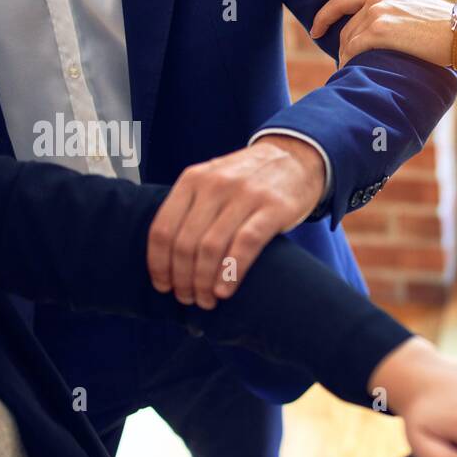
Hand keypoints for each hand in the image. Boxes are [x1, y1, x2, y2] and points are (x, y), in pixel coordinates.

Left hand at [147, 136, 324, 309]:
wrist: (297, 157)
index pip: (163, 229)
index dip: (159, 264)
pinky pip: (244, 245)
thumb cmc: (250, 178)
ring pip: (211, 247)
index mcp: (193, 179)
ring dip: (204, 282)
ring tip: (206, 300)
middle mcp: (215, 185)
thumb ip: (191, 206)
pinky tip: (225, 290)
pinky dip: (231, 273)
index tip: (163, 286)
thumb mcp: (213, 179)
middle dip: (182, 279)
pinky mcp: (273, 207)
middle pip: (185, 243)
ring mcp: (245, 195)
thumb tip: (168, 256)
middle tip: (187, 298)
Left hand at [311, 0, 453, 69]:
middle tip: (341, 65)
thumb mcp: (416, 10)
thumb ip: (396, 12)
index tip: (315, 29)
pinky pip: (354, 49)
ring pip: (348, 40)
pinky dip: (350, 62)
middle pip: (345, 27)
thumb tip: (387, 32)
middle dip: (340, 48)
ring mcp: (377, 12)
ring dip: (346, 59)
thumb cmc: (447, 28)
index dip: (326, 15)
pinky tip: (352, 73)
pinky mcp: (380, 30)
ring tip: (350, 74)